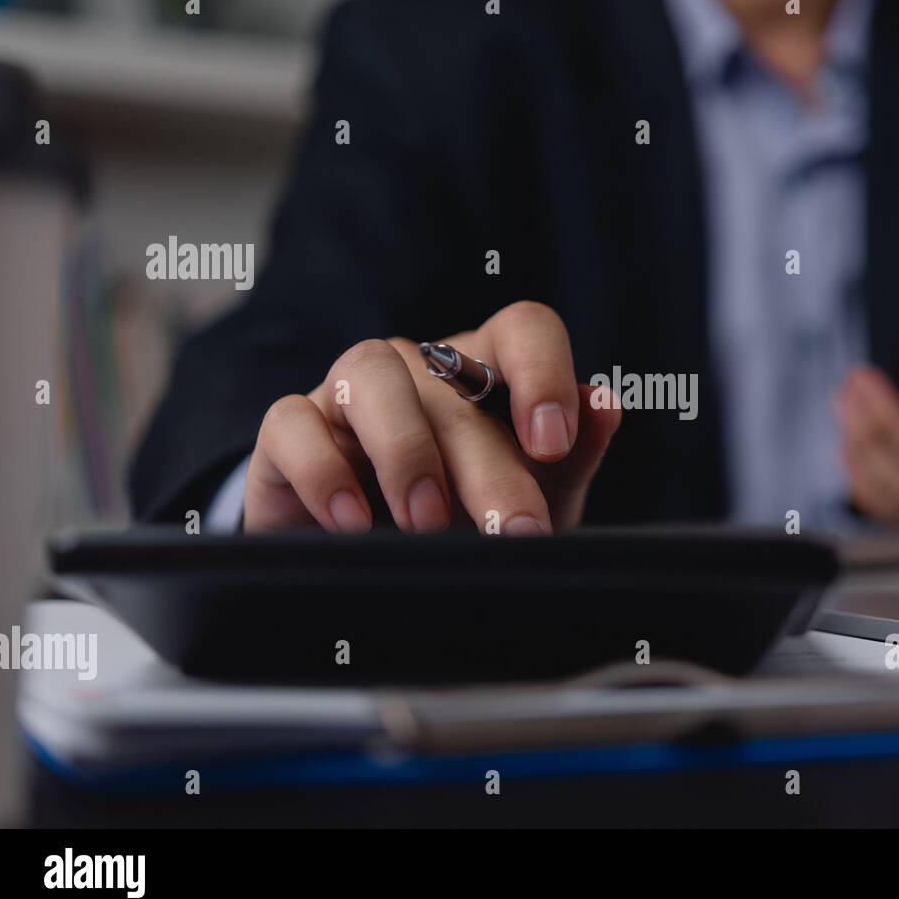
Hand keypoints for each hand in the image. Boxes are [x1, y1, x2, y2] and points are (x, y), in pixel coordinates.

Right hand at [244, 301, 620, 533]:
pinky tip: (352, 524)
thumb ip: (574, 453)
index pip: (524, 329)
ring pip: (369, 372)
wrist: (376, 570)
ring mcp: (350, 391)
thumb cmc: (468, 522)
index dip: (544, 374)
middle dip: (490, 464)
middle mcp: (421, 368)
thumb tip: (607, 404)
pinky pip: (292, 421)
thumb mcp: (536, 496)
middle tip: (516, 530)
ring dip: (405, 449)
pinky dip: (322, 470)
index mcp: (490, 370)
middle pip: (454, 383)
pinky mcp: (291, 431)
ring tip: (428, 522)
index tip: (553, 443)